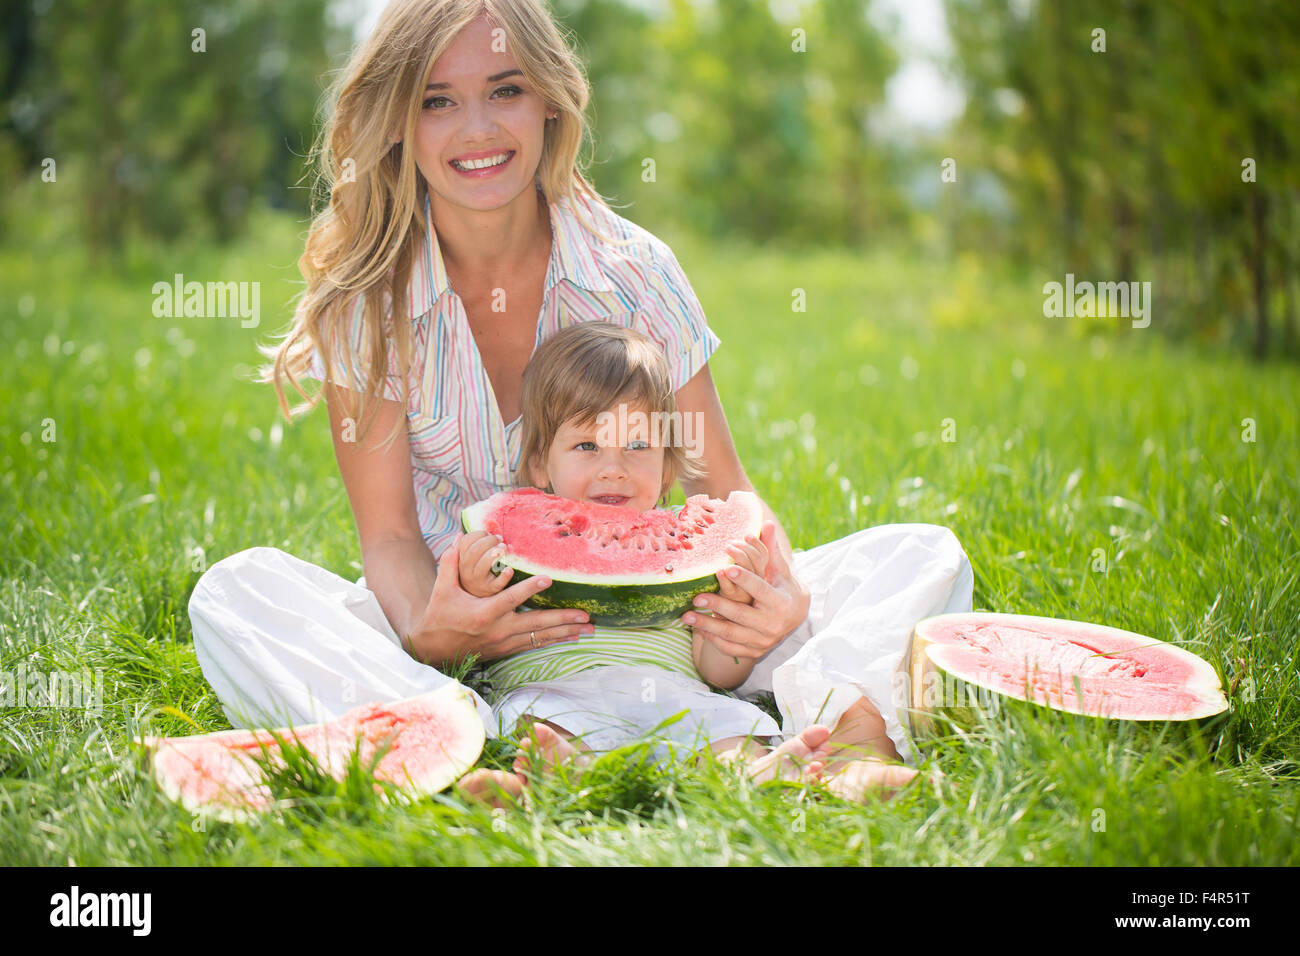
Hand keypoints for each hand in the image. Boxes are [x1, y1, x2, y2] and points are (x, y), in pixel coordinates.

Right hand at [406, 535, 595, 665]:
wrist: (433, 649)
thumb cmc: (439, 616)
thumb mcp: (442, 589)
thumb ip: (451, 563)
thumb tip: (459, 538)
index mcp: (483, 613)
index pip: (511, 599)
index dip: (530, 589)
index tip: (549, 579)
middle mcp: (498, 630)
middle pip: (536, 624)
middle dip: (563, 620)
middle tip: (585, 616)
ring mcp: (504, 642)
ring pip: (540, 637)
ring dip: (565, 633)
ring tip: (587, 629)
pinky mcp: (506, 649)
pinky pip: (534, 644)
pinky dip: (553, 640)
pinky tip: (570, 637)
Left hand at [682, 520, 809, 661]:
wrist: (794, 619)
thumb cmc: (781, 587)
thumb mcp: (779, 570)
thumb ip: (769, 550)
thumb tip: (765, 522)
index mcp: (781, 602)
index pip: (761, 590)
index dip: (745, 580)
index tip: (725, 568)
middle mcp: (773, 624)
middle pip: (742, 615)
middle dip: (718, 606)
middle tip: (696, 597)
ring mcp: (763, 641)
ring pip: (732, 634)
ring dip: (708, 625)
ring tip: (686, 615)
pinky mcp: (753, 651)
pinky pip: (729, 647)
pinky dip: (712, 639)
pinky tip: (697, 627)